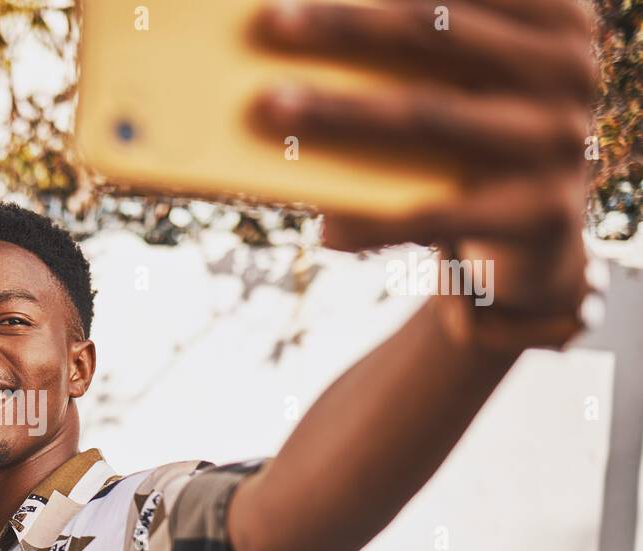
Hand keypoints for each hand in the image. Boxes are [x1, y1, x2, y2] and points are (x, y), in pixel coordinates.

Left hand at [249, 0, 597, 321]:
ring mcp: (560, 138)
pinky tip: (324, 228)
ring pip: (427, 114)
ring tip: (270, 107)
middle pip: (433, 31)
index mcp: (553, 15)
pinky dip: (374, 221)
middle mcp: (567, 65)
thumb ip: (416, 44)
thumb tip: (300, 23)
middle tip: (272, 22)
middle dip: (345, 25)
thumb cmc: (472, 139)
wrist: (534, 240)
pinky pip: (440, 211)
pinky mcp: (542, 210)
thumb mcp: (459, 81)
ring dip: (339, 111)